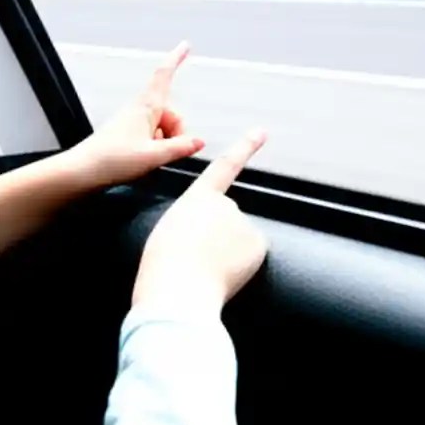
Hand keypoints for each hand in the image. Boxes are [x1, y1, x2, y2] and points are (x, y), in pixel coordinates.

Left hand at [67, 41, 204, 188]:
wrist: (82, 171)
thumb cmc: (112, 160)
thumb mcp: (153, 156)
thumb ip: (179, 148)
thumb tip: (198, 141)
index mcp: (146, 107)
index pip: (164, 75)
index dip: (175, 59)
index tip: (185, 45)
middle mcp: (139, 110)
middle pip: (171, 113)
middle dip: (177, 132)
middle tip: (165, 152)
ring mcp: (133, 122)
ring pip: (162, 127)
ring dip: (165, 142)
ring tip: (150, 159)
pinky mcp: (127, 135)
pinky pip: (151, 136)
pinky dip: (155, 147)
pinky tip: (145, 161)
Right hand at [132, 129, 268, 315]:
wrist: (178, 291)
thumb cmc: (163, 266)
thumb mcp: (170, 231)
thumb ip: (193, 225)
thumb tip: (213, 240)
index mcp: (197, 198)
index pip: (226, 166)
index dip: (245, 148)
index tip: (261, 133)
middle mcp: (226, 204)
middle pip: (228, 222)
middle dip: (218, 239)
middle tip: (197, 259)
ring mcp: (244, 223)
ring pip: (239, 242)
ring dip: (227, 255)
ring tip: (206, 270)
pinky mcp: (258, 244)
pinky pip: (249, 257)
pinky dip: (239, 267)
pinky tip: (222, 276)